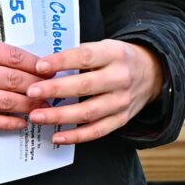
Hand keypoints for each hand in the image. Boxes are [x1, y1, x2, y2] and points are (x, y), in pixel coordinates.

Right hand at [0, 35, 44, 131]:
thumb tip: (23, 63)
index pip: (15, 56)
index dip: (38, 65)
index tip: (51, 70)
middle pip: (16, 81)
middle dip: (39, 88)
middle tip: (53, 92)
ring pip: (6, 102)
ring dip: (29, 107)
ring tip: (42, 107)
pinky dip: (9, 123)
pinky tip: (21, 123)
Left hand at [32, 40, 166, 144]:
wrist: (153, 73)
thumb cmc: (118, 59)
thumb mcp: (105, 47)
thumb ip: (80, 56)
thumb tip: (43, 66)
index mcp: (115, 54)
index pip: (86, 56)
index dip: (62, 61)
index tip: (40, 66)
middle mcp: (121, 78)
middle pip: (86, 86)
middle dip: (56, 90)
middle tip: (31, 92)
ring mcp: (123, 101)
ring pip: (89, 112)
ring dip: (60, 116)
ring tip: (36, 116)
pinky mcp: (122, 119)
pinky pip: (97, 131)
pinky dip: (76, 136)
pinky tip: (56, 137)